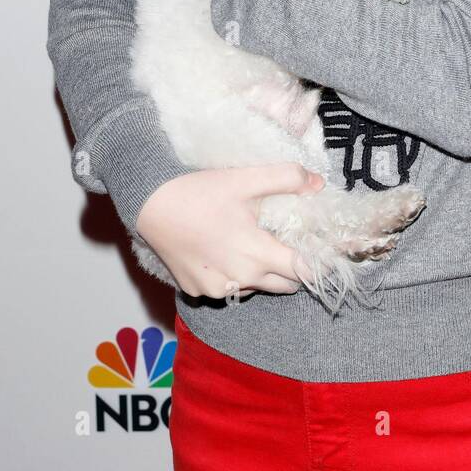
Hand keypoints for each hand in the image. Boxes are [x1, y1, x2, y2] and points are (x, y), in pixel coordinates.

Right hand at [135, 162, 324, 298]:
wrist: (150, 204)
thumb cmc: (200, 192)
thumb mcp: (246, 179)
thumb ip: (287, 179)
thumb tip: (318, 183)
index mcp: (257, 255)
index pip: (304, 272)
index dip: (318, 261)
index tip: (321, 250)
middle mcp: (239, 281)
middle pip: (284, 285)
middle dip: (292, 268)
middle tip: (286, 244)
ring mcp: (216, 290)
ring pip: (256, 289)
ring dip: (262, 274)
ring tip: (252, 245)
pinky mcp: (196, 292)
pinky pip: (227, 290)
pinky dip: (232, 276)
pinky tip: (222, 252)